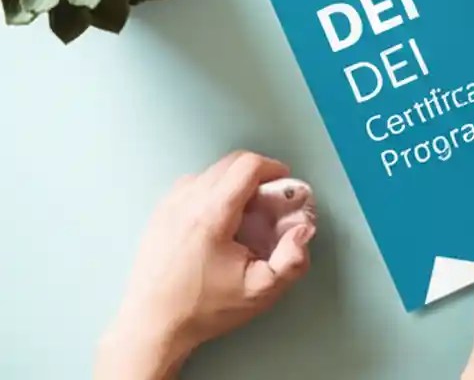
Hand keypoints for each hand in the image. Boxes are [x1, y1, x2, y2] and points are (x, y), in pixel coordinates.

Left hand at [95, 152, 314, 379]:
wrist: (153, 325)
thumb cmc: (206, 309)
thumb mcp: (260, 291)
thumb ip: (292, 261)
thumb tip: (303, 230)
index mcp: (213, 215)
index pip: (247, 166)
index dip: (272, 167)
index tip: (283, 183)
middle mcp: (187, 201)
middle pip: (229, 163)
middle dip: (256, 173)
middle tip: (269, 199)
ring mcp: (168, 206)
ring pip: (209, 172)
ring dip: (232, 181)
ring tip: (243, 210)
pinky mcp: (157, 215)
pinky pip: (189, 185)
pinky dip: (209, 189)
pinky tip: (216, 216)